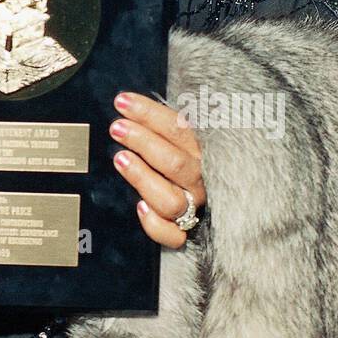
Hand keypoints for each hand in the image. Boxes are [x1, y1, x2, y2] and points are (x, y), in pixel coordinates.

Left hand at [109, 90, 205, 247]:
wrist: (220, 204)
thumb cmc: (180, 161)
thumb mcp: (176, 138)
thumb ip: (159, 126)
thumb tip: (126, 104)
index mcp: (199, 151)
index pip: (177, 127)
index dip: (149, 113)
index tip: (122, 102)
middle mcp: (198, 179)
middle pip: (174, 162)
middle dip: (143, 141)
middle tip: (117, 128)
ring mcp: (193, 206)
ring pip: (171, 199)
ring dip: (143, 178)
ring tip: (120, 159)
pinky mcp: (185, 230)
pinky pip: (173, 235)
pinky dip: (156, 224)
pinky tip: (140, 207)